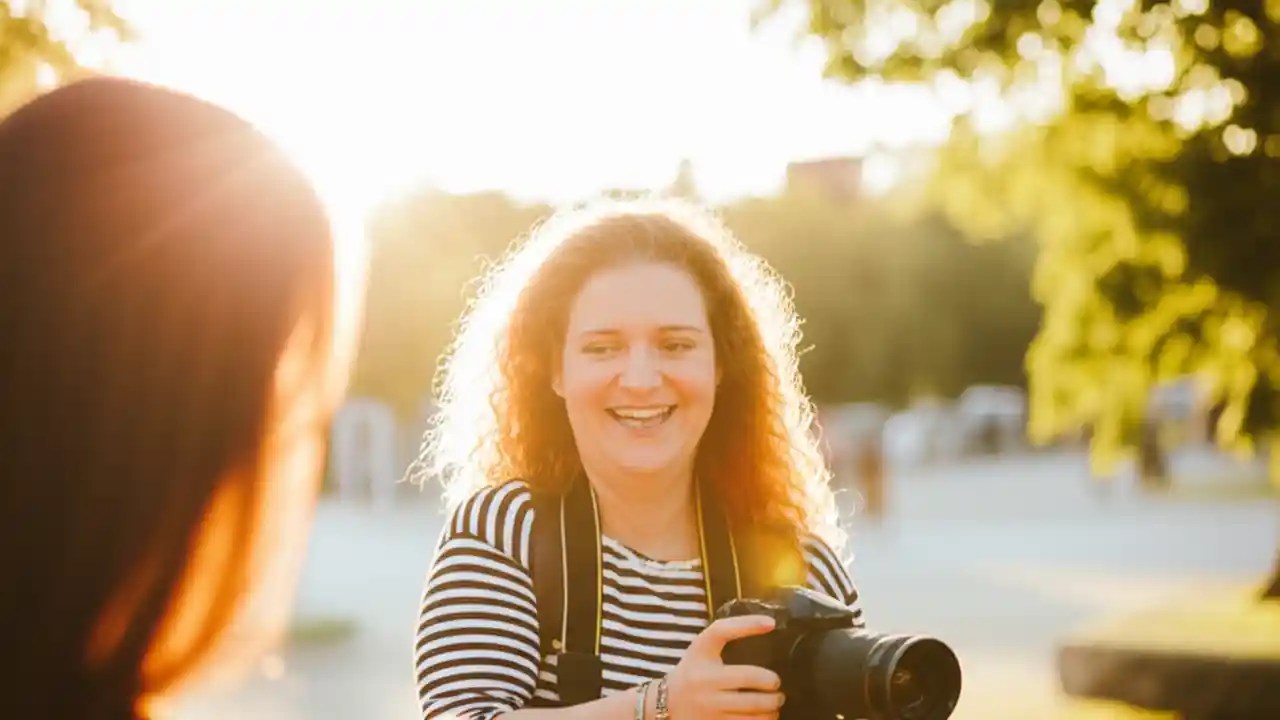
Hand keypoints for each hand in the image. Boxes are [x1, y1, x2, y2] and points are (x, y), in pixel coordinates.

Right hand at [665, 615, 784, 718]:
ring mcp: (710, 710)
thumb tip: (770, 622)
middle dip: (772, 686)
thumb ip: (731, 631)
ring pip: (753, 711)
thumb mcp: (703, 648)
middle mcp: (705, 685)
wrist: (665, 703)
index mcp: (702, 660)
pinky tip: (764, 716)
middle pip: (749, 681)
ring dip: (772, 708)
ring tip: (774, 703)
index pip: (725, 633)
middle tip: (777, 687)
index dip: (750, 625)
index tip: (772, 624)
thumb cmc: (693, 670)